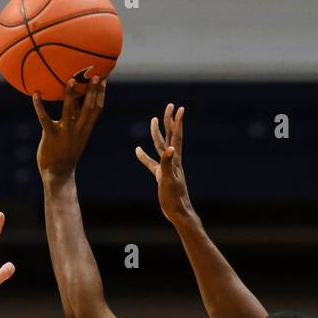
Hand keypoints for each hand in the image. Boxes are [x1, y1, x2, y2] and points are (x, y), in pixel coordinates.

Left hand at [33, 75, 106, 179]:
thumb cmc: (65, 152)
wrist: (58, 174)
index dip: (101, 94)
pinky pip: (44, 118)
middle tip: (94, 75)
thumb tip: (72, 99)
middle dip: (92, 91)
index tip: (104, 79)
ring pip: (69, 110)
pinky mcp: (50, 136)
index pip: (97, 109)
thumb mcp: (75, 135)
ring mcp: (65, 132)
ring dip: (70, 95)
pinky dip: (39, 106)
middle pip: (88, 107)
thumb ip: (74, 118)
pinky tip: (36, 94)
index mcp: (85, 129)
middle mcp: (78, 129)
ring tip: (70, 80)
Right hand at [134, 102, 194, 224]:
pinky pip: (151, 162)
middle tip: (169, 106)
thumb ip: (168, 164)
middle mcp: (172, 160)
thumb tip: (171, 148)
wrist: (178, 212)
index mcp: (175, 160)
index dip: (177, 122)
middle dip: (168, 121)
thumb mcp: (168, 180)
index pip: (175, 137)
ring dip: (157, 133)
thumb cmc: (174, 198)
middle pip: (169, 136)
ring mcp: (166, 167)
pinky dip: (144, 156)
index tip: (179, 108)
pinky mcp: (160, 175)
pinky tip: (137, 151)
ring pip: (160, 146)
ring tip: (153, 120)